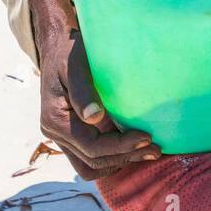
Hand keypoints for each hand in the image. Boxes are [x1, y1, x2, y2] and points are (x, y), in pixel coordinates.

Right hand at [30, 0, 160, 180]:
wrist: (57, 44)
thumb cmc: (68, 51)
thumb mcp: (74, 65)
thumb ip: (83, 91)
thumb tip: (94, 117)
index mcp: (55, 119)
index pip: (92, 147)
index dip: (121, 146)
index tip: (147, 137)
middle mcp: (55, 133)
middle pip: (93, 161)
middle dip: (125, 157)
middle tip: (155, 149)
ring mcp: (62, 136)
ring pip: (91, 165)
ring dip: (120, 161)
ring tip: (147, 151)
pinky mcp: (73, 133)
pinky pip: (91, 156)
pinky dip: (113, 155)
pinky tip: (133, 145)